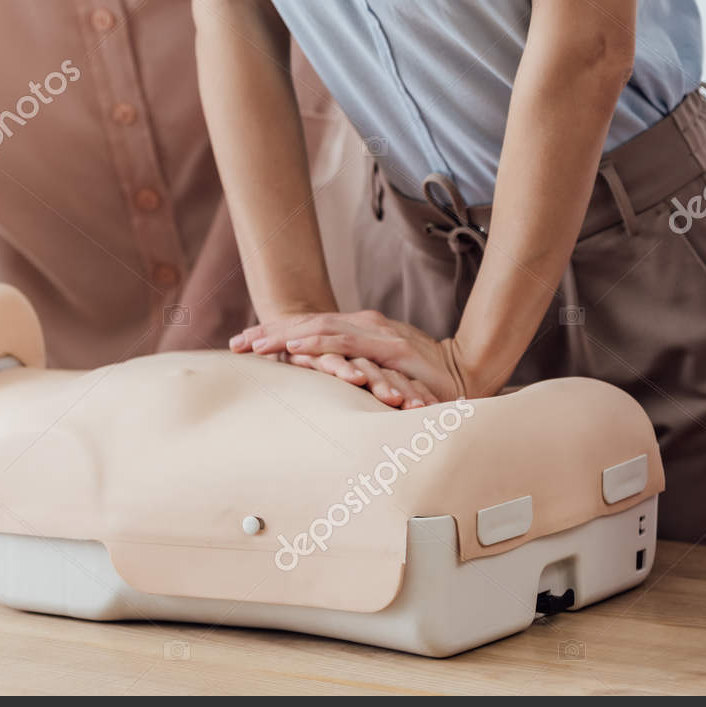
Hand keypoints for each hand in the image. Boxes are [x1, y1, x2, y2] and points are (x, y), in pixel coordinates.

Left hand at [231, 310, 451, 407]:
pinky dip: (320, 345)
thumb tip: (315, 382)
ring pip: (322, 329)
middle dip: (270, 332)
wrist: (468, 373)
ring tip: (257, 343)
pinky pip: (350, 344)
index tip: (241, 344)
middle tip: (237, 343)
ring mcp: (379, 334)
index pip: (307, 328)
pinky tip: (297, 350)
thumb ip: (352, 372)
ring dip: (286, 336)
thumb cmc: (421, 379)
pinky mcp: (394, 349)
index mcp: (358, 329)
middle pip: (307, 324)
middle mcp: (365, 325)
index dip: (273, 334)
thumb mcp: (378, 374)